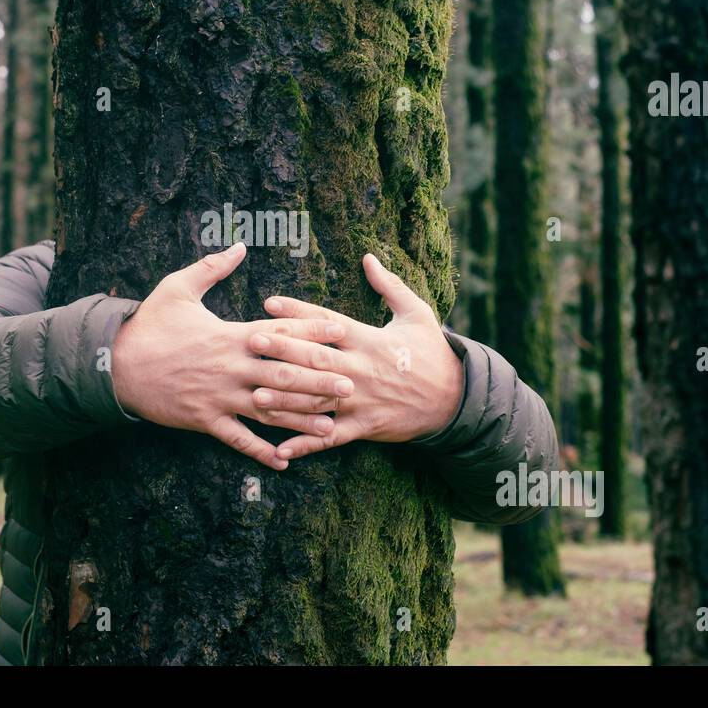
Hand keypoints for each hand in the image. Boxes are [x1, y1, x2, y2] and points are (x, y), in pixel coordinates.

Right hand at [111, 242, 354, 469]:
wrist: (114, 363)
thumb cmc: (148, 324)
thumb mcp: (177, 287)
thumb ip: (212, 267)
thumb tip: (239, 246)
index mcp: (230, 335)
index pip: (280, 332)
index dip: (312, 330)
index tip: (341, 331)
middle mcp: (230, 368)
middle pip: (284, 375)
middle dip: (319, 381)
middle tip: (350, 385)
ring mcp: (219, 397)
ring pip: (269, 410)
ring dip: (301, 419)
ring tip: (331, 427)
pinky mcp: (204, 420)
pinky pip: (238, 439)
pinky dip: (260, 452)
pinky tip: (283, 461)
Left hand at [252, 253, 464, 460]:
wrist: (456, 399)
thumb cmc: (433, 352)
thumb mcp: (417, 313)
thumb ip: (389, 286)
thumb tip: (368, 256)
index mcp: (369, 340)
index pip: (327, 322)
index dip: (298, 311)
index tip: (269, 302)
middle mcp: (361, 369)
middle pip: (316, 358)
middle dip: (283, 350)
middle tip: (251, 340)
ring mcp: (361, 401)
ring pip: (317, 399)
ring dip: (286, 399)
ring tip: (254, 393)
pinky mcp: (365, 427)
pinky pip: (331, 438)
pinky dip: (306, 444)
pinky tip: (280, 450)